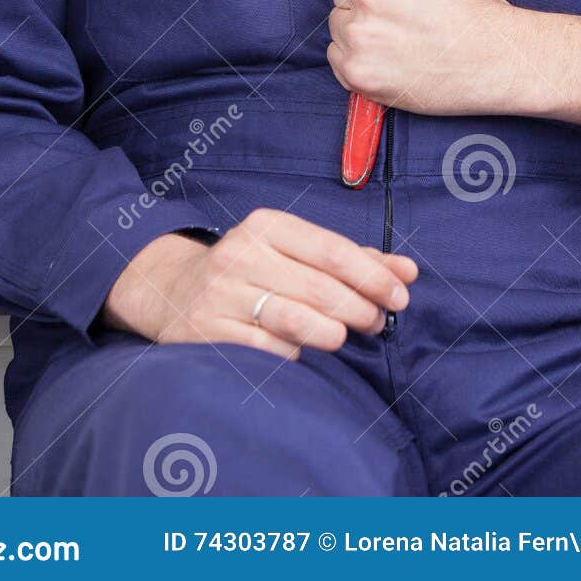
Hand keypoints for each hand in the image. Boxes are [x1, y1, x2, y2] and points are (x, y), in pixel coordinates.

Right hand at [100, 208, 418, 358]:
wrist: (172, 291)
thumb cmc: (252, 270)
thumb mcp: (294, 251)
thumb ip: (353, 260)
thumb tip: (408, 272)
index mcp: (266, 226)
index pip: (333, 250)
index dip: (373, 276)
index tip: (400, 296)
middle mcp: (241, 255)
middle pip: (321, 289)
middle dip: (360, 309)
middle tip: (377, 322)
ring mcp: (222, 296)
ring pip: (297, 322)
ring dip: (334, 334)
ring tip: (343, 336)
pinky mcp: (208, 334)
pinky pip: (271, 352)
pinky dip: (295, 354)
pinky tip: (300, 349)